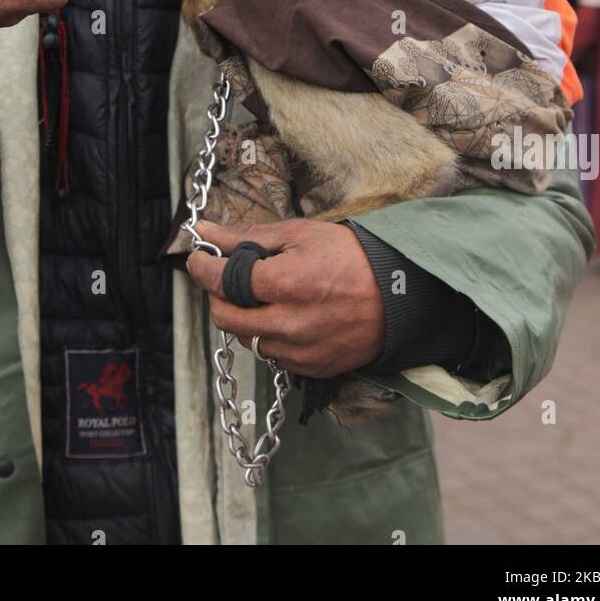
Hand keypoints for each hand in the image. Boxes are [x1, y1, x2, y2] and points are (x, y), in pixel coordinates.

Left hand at [186, 217, 384, 376]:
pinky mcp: (311, 369)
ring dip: (243, 317)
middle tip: (226, 279)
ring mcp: (300, 351)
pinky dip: (269, 337)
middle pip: (225, 318)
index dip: (202, 268)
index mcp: (285, 284)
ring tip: (262, 297)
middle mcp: (288, 324)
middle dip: (217, 296)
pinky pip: (273, 356)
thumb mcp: (300, 234)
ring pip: (247, 340)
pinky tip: (285, 317)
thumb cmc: (352, 258)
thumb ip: (249, 236)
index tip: (199, 259)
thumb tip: (207, 231)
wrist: (400, 296)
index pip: (221, 282)